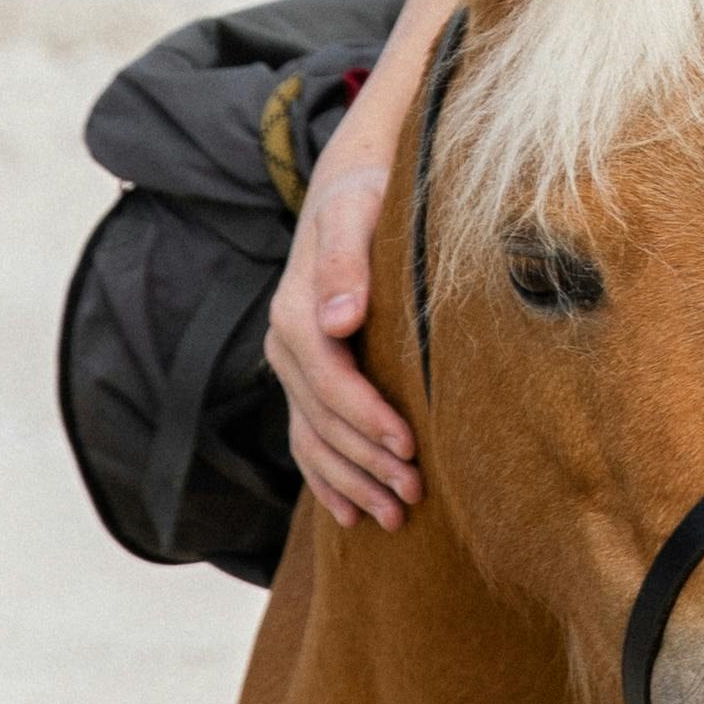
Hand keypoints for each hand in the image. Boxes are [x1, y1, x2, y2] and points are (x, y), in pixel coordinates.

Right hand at [267, 97, 418, 528]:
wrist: (350, 187)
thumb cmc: (367, 197)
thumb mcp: (357, 213)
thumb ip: (348, 262)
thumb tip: (340, 320)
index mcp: (297, 312)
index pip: (330, 380)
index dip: (367, 417)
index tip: (408, 446)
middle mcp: (286, 345)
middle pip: (324, 421)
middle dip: (368, 462)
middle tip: (416, 495)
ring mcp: (292, 367)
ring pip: (314, 440)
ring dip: (352, 483)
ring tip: (398, 516)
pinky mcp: (306, 379)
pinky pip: (307, 440)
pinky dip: (328, 480)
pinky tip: (353, 514)